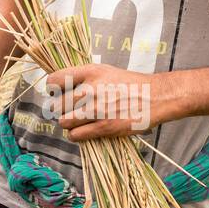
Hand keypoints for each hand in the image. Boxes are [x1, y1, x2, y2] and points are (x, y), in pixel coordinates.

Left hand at [43, 63, 162, 141]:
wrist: (156, 97)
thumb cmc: (130, 85)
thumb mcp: (106, 72)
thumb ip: (84, 78)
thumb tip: (60, 89)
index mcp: (90, 72)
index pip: (55, 80)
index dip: (52, 89)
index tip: (56, 94)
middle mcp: (91, 89)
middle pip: (56, 104)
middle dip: (59, 110)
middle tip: (67, 112)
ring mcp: (97, 109)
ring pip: (64, 121)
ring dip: (67, 124)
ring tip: (76, 122)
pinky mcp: (104, 127)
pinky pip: (76, 135)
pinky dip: (75, 135)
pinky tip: (82, 131)